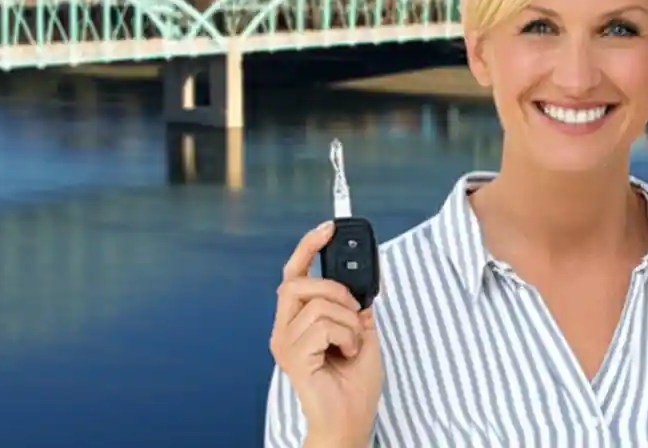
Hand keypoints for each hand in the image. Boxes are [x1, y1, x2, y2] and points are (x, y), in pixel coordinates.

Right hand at [270, 221, 382, 446]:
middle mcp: (284, 330)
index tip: (329, 227)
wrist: (351, 421)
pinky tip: (348, 354)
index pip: (294, 275)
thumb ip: (356, 308)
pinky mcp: (292, 356)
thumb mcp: (363, 334)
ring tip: (352, 344)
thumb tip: (360, 285)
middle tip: (355, 312)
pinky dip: (347, 336)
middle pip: (298, 282)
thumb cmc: (354, 386)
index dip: (308, 247)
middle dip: (334, 289)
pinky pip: (323, 325)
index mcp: (297, 322)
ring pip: (318, 304)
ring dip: (348, 321)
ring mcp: (285, 343)